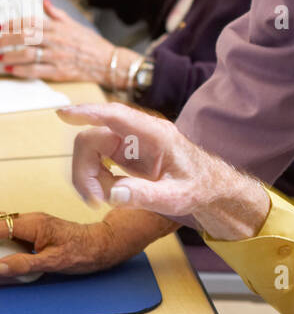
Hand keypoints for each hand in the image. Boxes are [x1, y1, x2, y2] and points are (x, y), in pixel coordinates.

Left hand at [0, 0, 132, 84]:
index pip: (30, 22)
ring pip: (27, 54)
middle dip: (5, 40)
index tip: (0, 27)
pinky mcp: (60, 72)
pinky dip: (21, 70)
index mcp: (58, 27)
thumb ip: (57, 15)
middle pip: (24, 37)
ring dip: (10, 56)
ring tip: (0, 57)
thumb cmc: (91, 44)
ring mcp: (57, 56)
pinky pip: (36, 71)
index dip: (12, 24)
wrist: (109, 62)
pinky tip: (12, 70)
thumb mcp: (75, 25)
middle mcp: (56, 40)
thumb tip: (45, 3)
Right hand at [0, 211, 131, 278]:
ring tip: (7, 260)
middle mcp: (32, 220)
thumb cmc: (84, 251)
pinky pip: (16, 236)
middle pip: (0, 228)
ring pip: (6, 231)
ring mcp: (34, 225)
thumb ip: (24, 264)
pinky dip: (10, 246)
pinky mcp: (37, 231)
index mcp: (33, 225)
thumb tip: (0, 267)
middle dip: (0, 244)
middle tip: (3, 262)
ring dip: (4, 245)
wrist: (102, 245)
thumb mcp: (52, 262)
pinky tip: (13, 258)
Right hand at [58, 102, 270, 239]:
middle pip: (91, 138)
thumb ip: (146, 195)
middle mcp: (138, 132)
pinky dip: (95, 178)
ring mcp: (129, 141)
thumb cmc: (199, 188)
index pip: (116, 115)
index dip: (88, 112)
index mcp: (156, 134)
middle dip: (84, 169)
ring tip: (106, 200)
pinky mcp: (123, 152)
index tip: (62, 114)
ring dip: (88, 176)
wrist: (209, 188)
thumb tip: (113, 194)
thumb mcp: (177, 198)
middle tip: (94, 201)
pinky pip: (96, 159)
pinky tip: (110, 193)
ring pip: (90, 149)